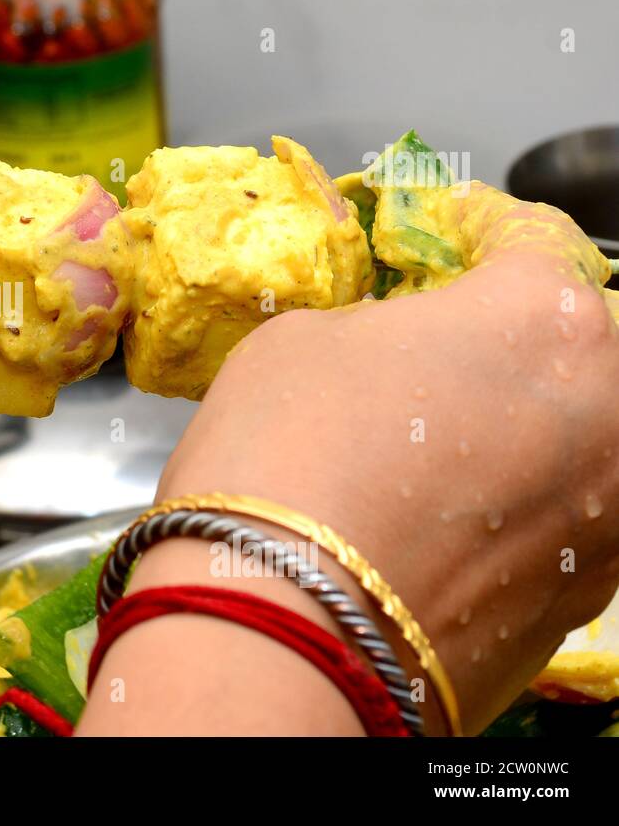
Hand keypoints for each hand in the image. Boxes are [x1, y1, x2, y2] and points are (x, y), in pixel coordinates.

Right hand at [82, 186, 618, 734]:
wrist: (280, 637)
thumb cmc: (281, 463)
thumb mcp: (302, 341)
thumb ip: (381, 324)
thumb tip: (401, 346)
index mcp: (544, 317)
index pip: (528, 237)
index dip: (474, 229)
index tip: (448, 235)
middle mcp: (612, 410)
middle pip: (576, 343)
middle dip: (512, 339)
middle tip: (438, 354)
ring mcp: (612, 514)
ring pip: (579, 437)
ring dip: (520, 427)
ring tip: (438, 451)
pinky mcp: (588, 599)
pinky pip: (563, 519)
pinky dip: (517, 508)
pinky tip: (441, 523)